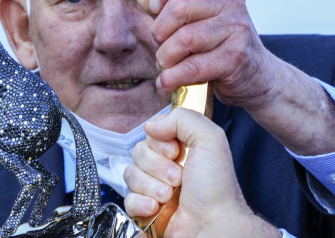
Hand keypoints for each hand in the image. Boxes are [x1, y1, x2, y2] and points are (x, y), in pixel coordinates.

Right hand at [124, 108, 280, 236]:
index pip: (151, 133)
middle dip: (157, 166)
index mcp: (179, 148)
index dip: (159, 142)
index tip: (176, 152)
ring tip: (169, 196)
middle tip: (178, 178)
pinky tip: (156, 208)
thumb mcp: (210, 140)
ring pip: (130, 174)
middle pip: (138, 152)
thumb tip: (151, 125)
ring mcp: (153, 187)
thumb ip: (183, 119)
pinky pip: (127, 198)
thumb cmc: (216, 187)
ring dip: (151, 186)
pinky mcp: (144, 208)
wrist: (213, 225)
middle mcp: (165, 166)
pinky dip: (141, 203)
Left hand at [132, 0, 272, 107]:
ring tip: (165, 65)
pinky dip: (172, 78)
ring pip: (183, 39)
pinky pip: (193, 67)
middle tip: (160, 45)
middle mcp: (228, 1)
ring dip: (164, 59)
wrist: (255, 75)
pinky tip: (167, 82)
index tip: (154, 8)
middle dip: (159, 32)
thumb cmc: (214, 45)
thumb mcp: (193, 18)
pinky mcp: (236, 57)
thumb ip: (165, 5)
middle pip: (178, 7)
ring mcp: (236, 28)